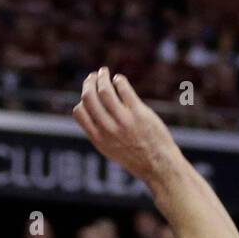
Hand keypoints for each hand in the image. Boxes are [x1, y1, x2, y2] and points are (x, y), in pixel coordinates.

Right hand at [73, 69, 181, 183]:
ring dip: (102, 77)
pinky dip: (119, 80)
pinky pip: (124, 90)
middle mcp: (108, 129)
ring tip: (104, 72)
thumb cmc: (136, 157)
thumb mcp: (110, 150)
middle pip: (89, 97)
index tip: (88, 94)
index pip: (80, 112)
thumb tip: (89, 113)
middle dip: (89, 83)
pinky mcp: (139, 113)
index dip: (82, 100)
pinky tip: (119, 80)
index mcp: (98, 138)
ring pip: (105, 90)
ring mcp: (123, 120)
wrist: (158, 166)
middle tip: (93, 76)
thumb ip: (99, 132)